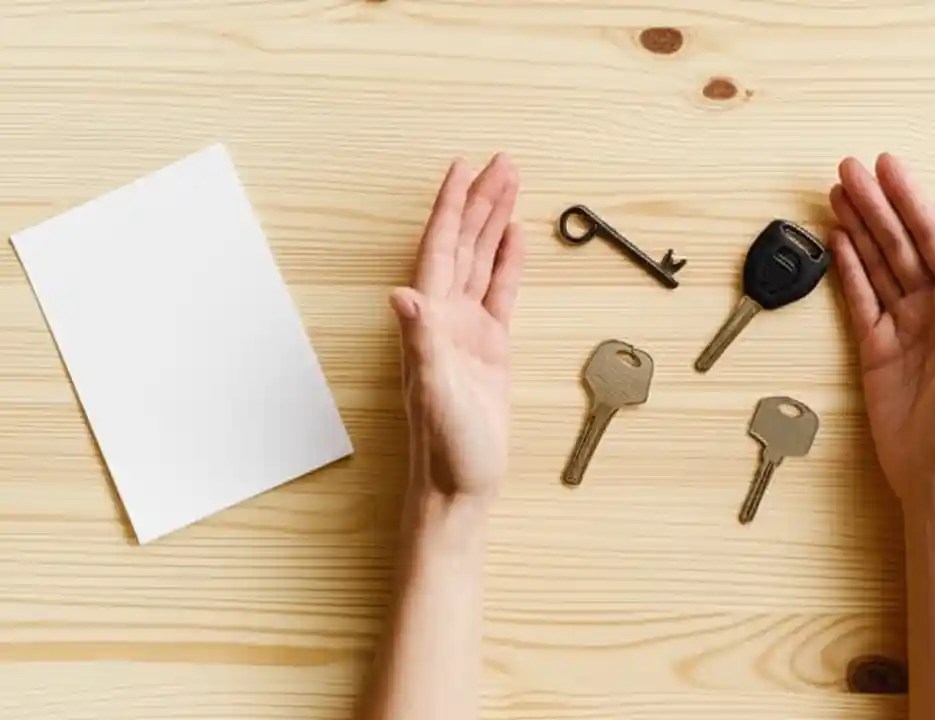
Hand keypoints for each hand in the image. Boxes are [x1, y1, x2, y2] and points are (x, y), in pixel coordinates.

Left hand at [389, 154, 524, 501]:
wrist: (459, 489)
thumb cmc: (447, 451)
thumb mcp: (437, 395)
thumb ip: (422, 342)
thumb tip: (401, 294)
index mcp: (432, 322)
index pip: (441, 250)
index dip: (451, 208)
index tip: (464, 169)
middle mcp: (446, 320)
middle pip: (465, 245)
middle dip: (481, 202)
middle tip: (504, 163)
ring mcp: (469, 333)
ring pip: (483, 262)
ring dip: (495, 224)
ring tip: (512, 187)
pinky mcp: (490, 351)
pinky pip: (500, 294)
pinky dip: (509, 264)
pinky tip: (517, 240)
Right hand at [828, 154, 934, 507]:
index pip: (932, 240)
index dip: (911, 202)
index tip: (889, 169)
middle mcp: (934, 308)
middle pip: (900, 244)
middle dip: (876, 205)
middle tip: (849, 169)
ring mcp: (903, 326)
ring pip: (878, 263)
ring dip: (859, 227)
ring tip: (837, 193)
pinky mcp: (876, 348)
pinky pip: (859, 298)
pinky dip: (848, 268)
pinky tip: (837, 241)